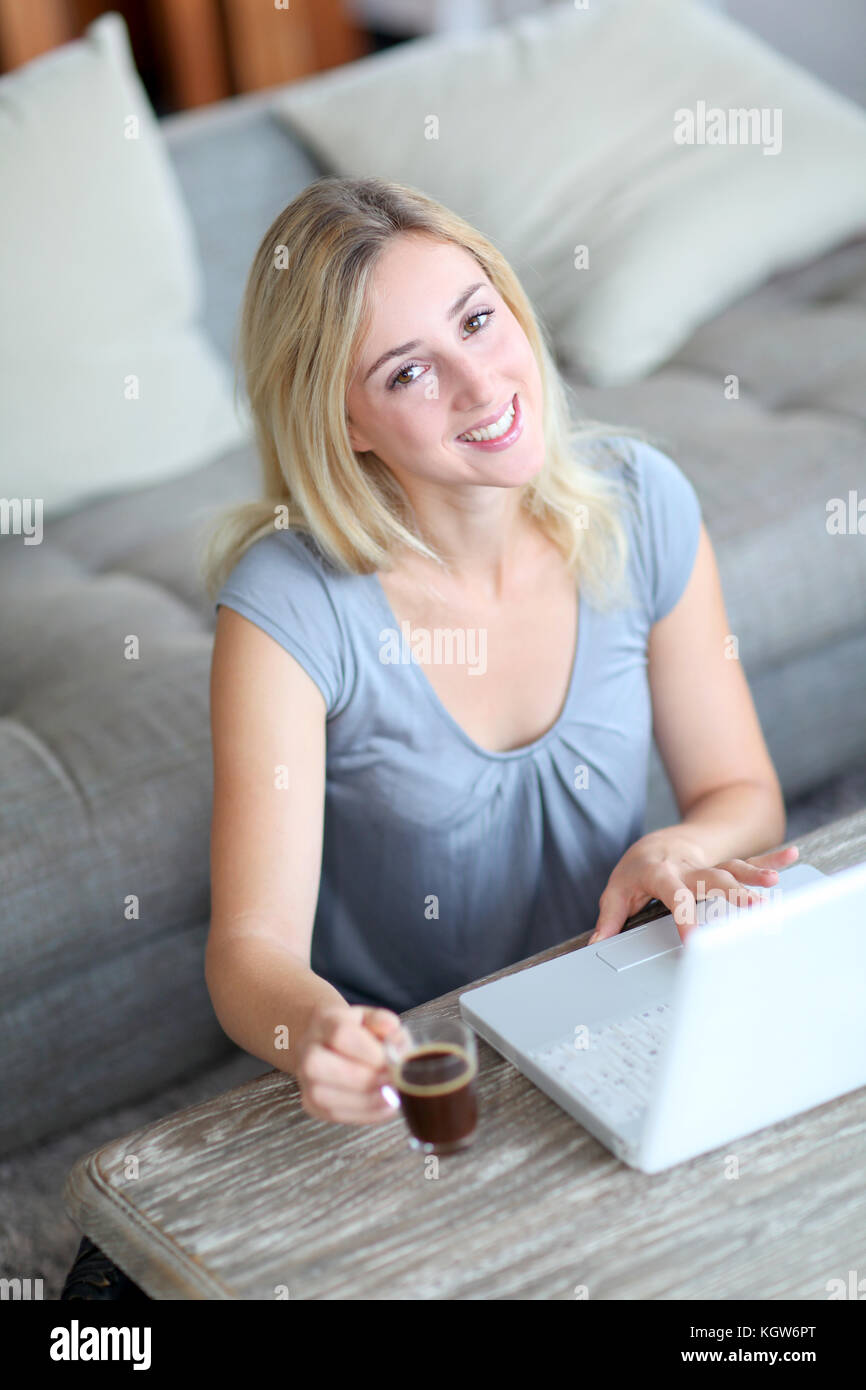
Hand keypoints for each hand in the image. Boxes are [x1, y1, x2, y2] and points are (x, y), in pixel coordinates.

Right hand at [296, 1003, 403, 1124]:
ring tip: (392, 1095)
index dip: (369, 1051)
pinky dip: (364, 1114)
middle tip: (393, 1080)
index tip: (394, 1060)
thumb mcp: (373, 1018)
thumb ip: (385, 1024)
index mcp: (324, 1020)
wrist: (330, 1043)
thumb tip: (396, 1042)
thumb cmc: (357, 1031)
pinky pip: (333, 1113)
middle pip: (319, 1065)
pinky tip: (384, 1106)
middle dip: (363, 1078)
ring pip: (323, 1096)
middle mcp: (307, 1049)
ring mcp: (305, 1078)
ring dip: (365, 1101)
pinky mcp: (310, 1103)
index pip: (339, 1034)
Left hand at [589, 832, 799, 943]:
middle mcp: (687, 867)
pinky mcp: (723, 864)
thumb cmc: (637, 871)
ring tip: (774, 881)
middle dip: (731, 891)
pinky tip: (791, 856)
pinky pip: (748, 859)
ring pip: (732, 867)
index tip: (695, 942)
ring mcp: (708, 863)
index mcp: (660, 874)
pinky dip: (771, 857)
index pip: (673, 896)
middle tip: (751, 907)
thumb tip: (597, 945)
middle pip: (710, 877)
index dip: (684, 918)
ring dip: (754, 873)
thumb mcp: (616, 892)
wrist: (656, 842)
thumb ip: (609, 919)